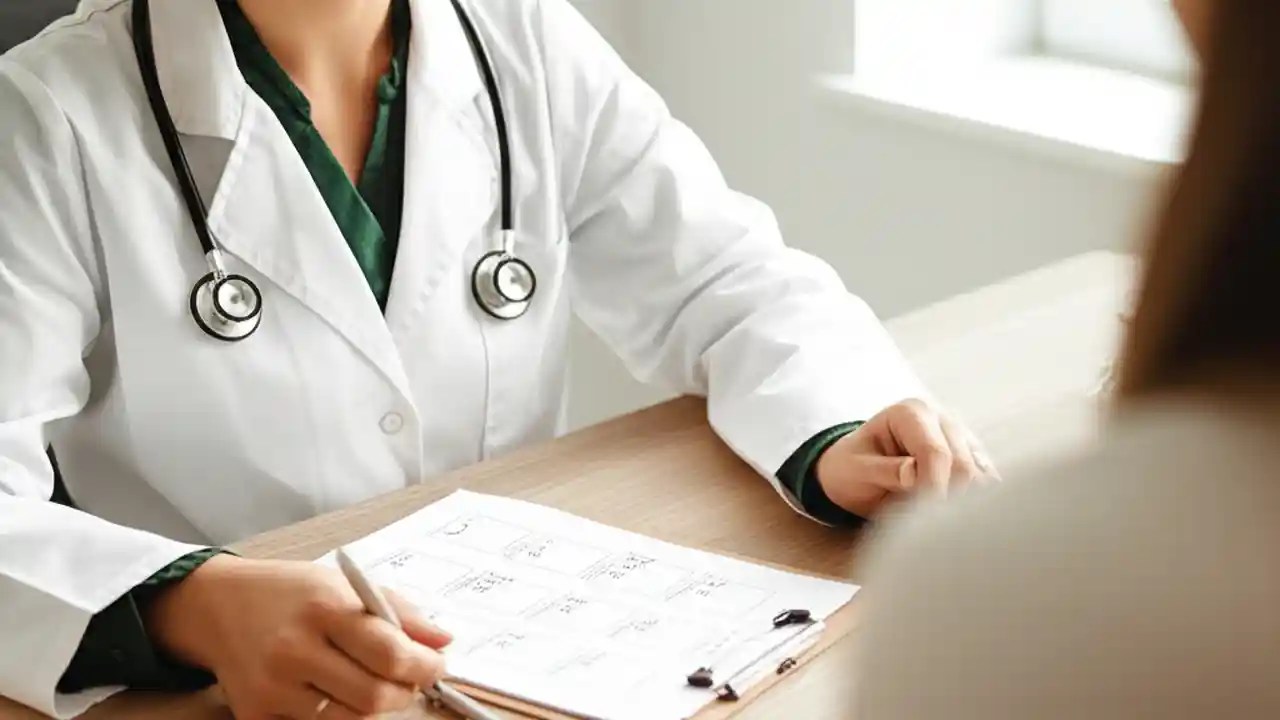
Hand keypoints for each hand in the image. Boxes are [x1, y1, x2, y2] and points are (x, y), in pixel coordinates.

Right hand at [146, 555, 451, 719]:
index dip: (424, 667)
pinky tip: (334, 691)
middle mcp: (295, 650)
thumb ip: (398, 611)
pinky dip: (336, 715)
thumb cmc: (291, 593)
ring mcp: (272, 687)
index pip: (390, 653)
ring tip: (374, 682)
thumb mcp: (344, 585)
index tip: (436, 666)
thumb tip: (443, 640)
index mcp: (324, 608)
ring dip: (374, 706)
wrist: (217, 605)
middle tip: (409, 680)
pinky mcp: (255, 714)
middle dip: (405, 693)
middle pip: (375, 697)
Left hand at [814, 399, 998, 517]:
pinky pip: (986, 486)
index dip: (932, 487)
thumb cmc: (851, 468)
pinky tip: (951, 517)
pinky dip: (972, 505)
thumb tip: (912, 473)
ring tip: (934, 521)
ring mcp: (962, 438)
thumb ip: (883, 470)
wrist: (857, 471)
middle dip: (947, 499)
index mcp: (911, 413)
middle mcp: (943, 419)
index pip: (935, 452)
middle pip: (964, 465)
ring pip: (981, 477)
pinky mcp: (974, 460)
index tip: (922, 518)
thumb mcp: (855, 470)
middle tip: (925, 525)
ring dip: (961, 504)